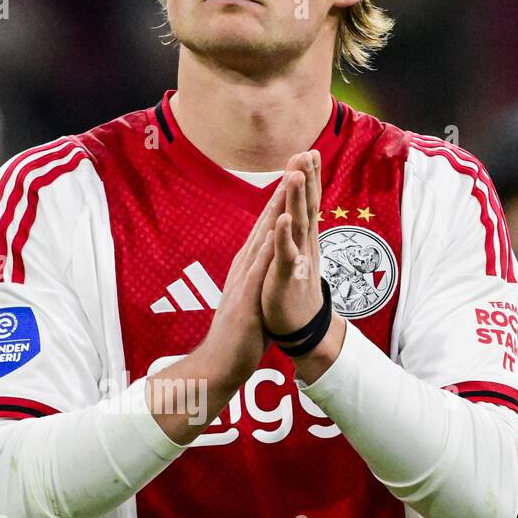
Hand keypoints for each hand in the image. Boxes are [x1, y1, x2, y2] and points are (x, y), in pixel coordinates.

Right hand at [198, 174, 289, 389]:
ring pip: (264, 234)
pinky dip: (270, 242)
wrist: (220, 362)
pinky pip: (261, 264)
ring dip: (277, 204)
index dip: (282, 197)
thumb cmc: (239, 334)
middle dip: (283, 187)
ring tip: (291, 174)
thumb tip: (268, 265)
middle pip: (267, 219)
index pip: (268, 225)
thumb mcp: (253, 297)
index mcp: (248, 265)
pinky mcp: (247, 295)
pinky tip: (280, 223)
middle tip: (298, 155)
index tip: (297, 170)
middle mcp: (245, 264)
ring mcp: (244, 277)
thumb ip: (260, 277)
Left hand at [261, 150, 323, 338]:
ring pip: (298, 224)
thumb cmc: (293, 290)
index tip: (308, 152)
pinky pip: (286, 254)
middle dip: (306, 179)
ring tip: (296, 175)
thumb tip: (298, 211)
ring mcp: (296, 259)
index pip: (306, 203)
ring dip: (297, 199)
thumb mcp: (295, 255)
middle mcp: (302, 245)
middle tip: (308, 151)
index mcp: (301, 238)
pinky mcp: (286, 277)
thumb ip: (297, 233)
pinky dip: (284, 237)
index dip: (307, 178)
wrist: (299, 327)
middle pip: (306, 206)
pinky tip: (282, 219)